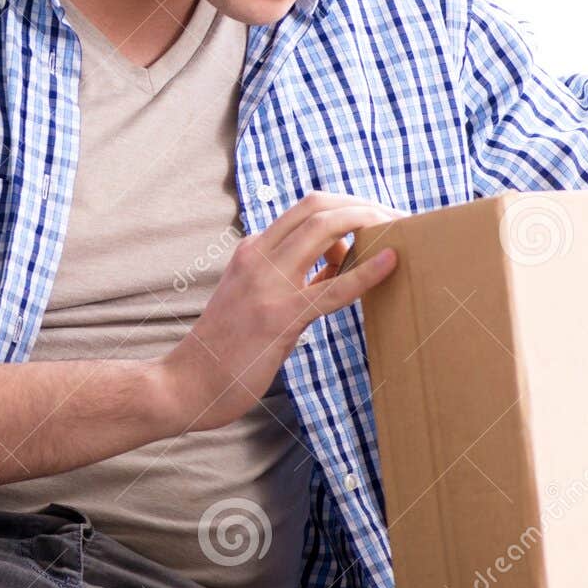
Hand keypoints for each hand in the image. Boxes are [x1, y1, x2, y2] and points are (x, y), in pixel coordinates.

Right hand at [153, 193, 403, 434]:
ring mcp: (267, 284)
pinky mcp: (280, 318)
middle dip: (364, 206)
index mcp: (252, 250)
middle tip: (399, 220)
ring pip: (325, 230)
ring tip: (402, 234)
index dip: (349, 204)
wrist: (185, 383)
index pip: (307, 207)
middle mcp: (258, 256)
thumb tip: (341, 256)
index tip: (379, 216)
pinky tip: (391, 263)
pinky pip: (332, 288)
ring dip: (369, 224)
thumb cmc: (226, 347)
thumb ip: (294, 275)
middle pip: (319, 207)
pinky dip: (366, 271)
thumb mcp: (255, 296)